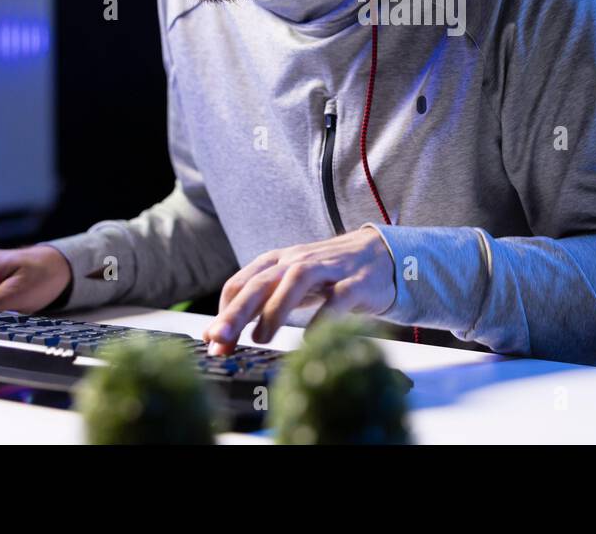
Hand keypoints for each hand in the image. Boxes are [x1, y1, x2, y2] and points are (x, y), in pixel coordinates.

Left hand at [202, 226, 395, 354]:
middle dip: (237, 310)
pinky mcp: (356, 282)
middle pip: (262, 280)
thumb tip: (219, 337)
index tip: (212, 341)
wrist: (383, 255)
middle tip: (220, 339)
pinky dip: (322, 317)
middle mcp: (300, 260)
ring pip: (297, 280)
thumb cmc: (330, 276)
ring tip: (260, 338)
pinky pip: (338, 298)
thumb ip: (259, 307)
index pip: (242, 281)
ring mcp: (330, 269)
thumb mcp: (291, 286)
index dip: (224, 311)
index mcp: (280, 261)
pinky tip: (308, 339)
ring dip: (275, 308)